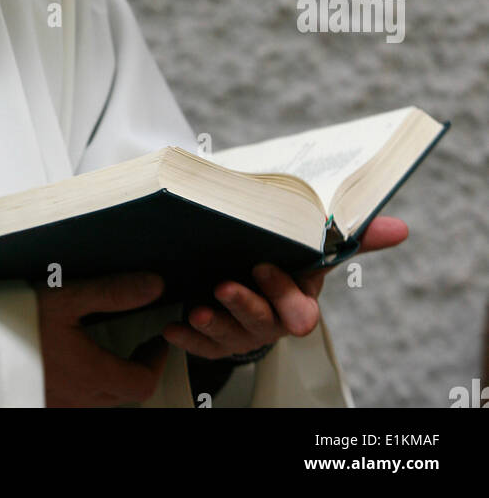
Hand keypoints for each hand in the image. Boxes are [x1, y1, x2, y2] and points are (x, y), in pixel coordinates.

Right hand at [36, 271, 169, 407]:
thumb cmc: (15, 320)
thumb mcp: (67, 296)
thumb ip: (113, 292)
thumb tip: (153, 287)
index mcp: (91, 374)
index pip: (141, 383)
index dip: (156, 363)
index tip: (156, 341)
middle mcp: (78, 399)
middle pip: (123, 395)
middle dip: (136, 369)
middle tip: (138, 342)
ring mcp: (59, 405)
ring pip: (100, 401)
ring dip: (112, 379)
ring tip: (107, 350)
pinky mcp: (42, 402)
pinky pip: (76, 403)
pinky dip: (86, 385)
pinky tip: (75, 363)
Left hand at [162, 215, 408, 361]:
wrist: (252, 276)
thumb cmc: (286, 256)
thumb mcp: (316, 244)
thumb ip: (355, 236)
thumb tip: (402, 228)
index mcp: (298, 297)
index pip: (299, 306)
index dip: (283, 292)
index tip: (263, 265)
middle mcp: (272, 321)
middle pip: (262, 323)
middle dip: (244, 306)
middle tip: (223, 286)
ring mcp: (243, 332)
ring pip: (231, 336)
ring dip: (214, 324)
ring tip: (196, 308)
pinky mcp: (215, 339)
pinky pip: (203, 348)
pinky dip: (188, 338)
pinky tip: (173, 326)